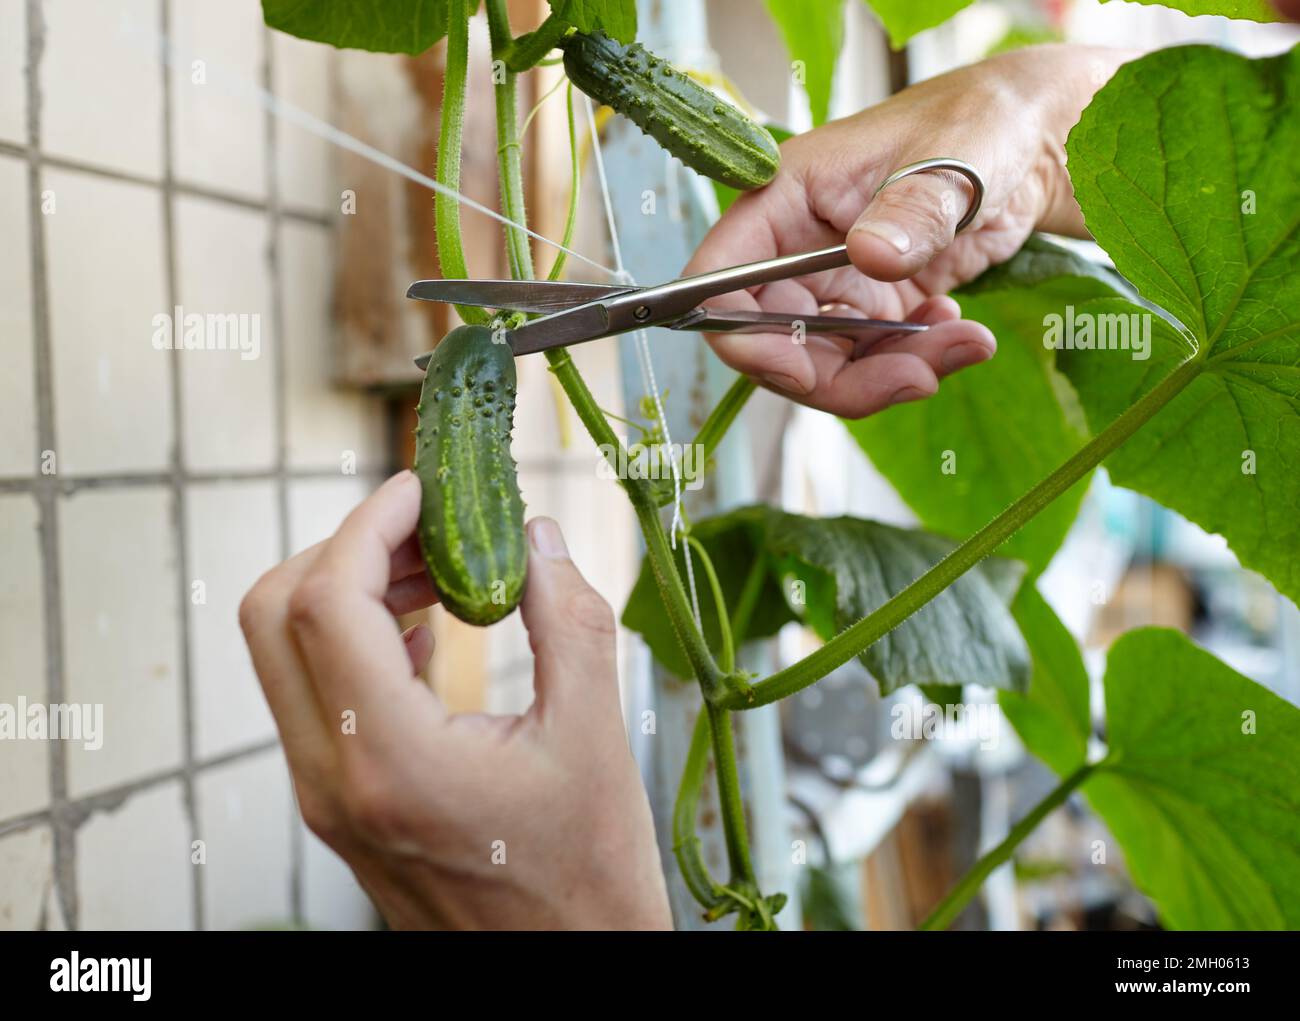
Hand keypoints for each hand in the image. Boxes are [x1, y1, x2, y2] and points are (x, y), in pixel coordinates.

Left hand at [238, 470, 671, 929]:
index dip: (370, 523)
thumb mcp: (596, 737)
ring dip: (349, 590)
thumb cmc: (588, 879)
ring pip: (285, 655)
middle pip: (274, 617)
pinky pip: (315, 696)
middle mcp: (333, 779)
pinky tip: (426, 632)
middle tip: (429, 525)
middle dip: (345, 547)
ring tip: (440, 569)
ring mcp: (327, 797)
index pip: (326, 601)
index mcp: (390, 760)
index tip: (425, 486)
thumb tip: (537, 534)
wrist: (564, 976)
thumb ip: (567, 620)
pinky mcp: (340, 805)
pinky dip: (354, 641)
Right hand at [686, 44, 1137, 417]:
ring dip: (890, 375)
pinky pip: (869, 362)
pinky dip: (913, 365)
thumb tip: (869, 255)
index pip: (720, 281)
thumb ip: (912, 208)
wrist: (1025, 145)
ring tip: (964, 343)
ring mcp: (829, 285)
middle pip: (772, 346)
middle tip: (919, 376)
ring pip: (824, 365)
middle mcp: (792, 251)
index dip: (742, 338)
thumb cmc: (978, 123)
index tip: (802, 372)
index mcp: (784, 200)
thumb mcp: (953, 159)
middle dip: (840, 378)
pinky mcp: (869, 309)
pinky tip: (958, 330)